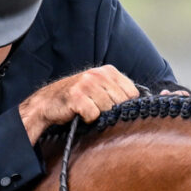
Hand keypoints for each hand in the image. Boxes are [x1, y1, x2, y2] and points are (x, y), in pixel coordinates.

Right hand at [18, 65, 139, 143]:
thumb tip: (143, 103)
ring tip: (88, 111)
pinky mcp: (77, 96)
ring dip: (99, 115)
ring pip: (108, 109)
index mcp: (108, 71)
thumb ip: (119, 91)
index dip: (125, 105)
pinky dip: (88, 119)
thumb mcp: (100, 88)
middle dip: (112, 111)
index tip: (112, 107)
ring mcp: (87, 84)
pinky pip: (94, 115)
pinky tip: (80, 114)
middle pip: (122, 102)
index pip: (133, 93)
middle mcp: (98, 74)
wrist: (47, 103)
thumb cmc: (77, 98)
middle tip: (97, 110)